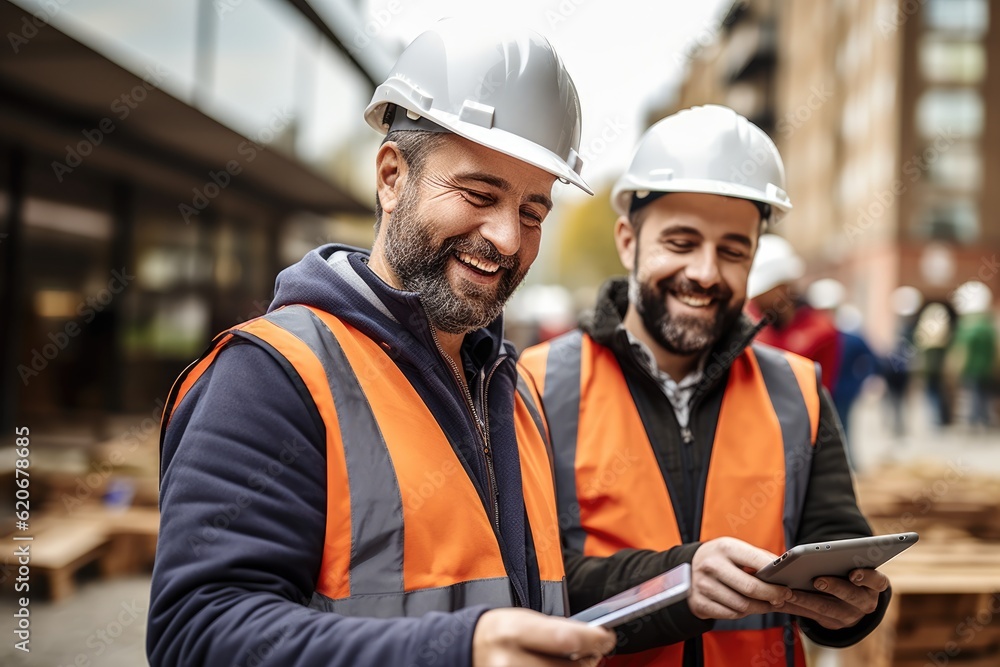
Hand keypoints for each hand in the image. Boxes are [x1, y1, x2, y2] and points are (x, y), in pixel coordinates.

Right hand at [472, 608, 615, 666]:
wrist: (467, 650)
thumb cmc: (499, 633)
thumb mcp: (524, 620)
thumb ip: (556, 630)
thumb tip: (592, 640)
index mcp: (514, 633)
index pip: (566, 638)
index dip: (593, 639)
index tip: (606, 637)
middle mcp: (510, 662)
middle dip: (587, 661)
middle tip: (592, 652)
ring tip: (575, 662)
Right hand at [689, 537, 792, 619]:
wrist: (686, 570)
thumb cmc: (718, 559)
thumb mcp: (734, 549)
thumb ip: (757, 557)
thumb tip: (784, 569)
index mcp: (724, 547)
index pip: (757, 562)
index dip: (776, 577)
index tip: (787, 585)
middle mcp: (711, 565)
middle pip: (751, 588)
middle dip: (773, 596)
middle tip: (782, 598)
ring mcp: (704, 586)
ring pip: (743, 605)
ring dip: (760, 607)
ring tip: (767, 603)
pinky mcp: (700, 603)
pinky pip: (731, 614)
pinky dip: (744, 613)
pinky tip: (748, 606)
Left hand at [774, 568, 888, 629]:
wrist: (852, 603)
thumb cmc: (849, 574)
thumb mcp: (855, 567)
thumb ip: (845, 559)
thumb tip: (825, 550)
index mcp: (874, 586)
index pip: (877, 581)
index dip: (866, 577)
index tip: (854, 573)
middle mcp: (865, 603)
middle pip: (851, 596)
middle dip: (833, 588)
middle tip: (817, 581)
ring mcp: (848, 616)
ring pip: (825, 609)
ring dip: (805, 600)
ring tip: (788, 592)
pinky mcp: (830, 623)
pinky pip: (809, 615)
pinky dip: (793, 608)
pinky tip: (778, 601)